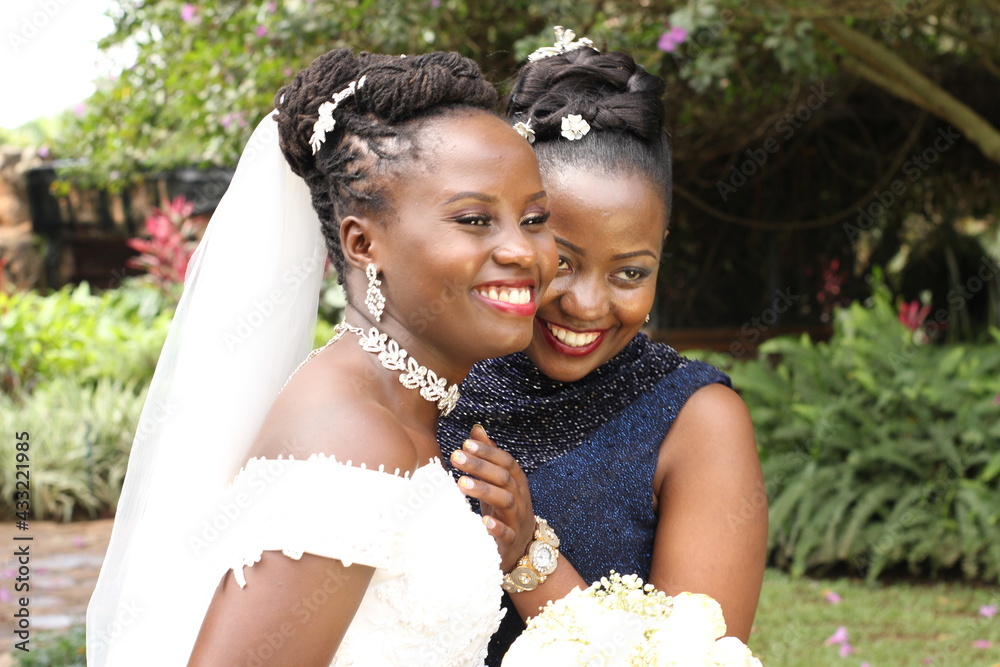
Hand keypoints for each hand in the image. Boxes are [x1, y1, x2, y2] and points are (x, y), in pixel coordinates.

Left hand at [449, 424, 535, 572]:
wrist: (523, 548)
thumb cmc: (504, 510)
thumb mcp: (498, 482)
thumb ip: (489, 456)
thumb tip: (476, 429)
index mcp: (517, 482)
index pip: (506, 461)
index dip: (487, 451)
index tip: (465, 444)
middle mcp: (520, 498)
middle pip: (504, 478)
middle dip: (480, 466)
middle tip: (455, 457)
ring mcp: (517, 519)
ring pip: (505, 501)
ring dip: (484, 490)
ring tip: (461, 484)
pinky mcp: (511, 541)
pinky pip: (506, 533)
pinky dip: (496, 527)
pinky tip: (482, 521)